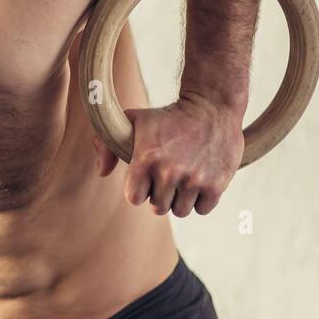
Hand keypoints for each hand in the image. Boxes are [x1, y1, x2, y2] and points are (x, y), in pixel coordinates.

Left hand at [92, 95, 243, 216]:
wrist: (211, 106)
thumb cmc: (168, 116)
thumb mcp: (133, 120)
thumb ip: (107, 145)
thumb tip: (102, 173)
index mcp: (146, 158)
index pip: (134, 198)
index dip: (138, 190)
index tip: (145, 179)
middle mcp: (170, 171)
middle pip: (158, 208)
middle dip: (159, 195)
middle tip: (167, 177)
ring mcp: (194, 179)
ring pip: (180, 211)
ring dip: (180, 199)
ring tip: (183, 180)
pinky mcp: (216, 185)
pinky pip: (202, 209)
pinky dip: (201, 200)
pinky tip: (200, 181)